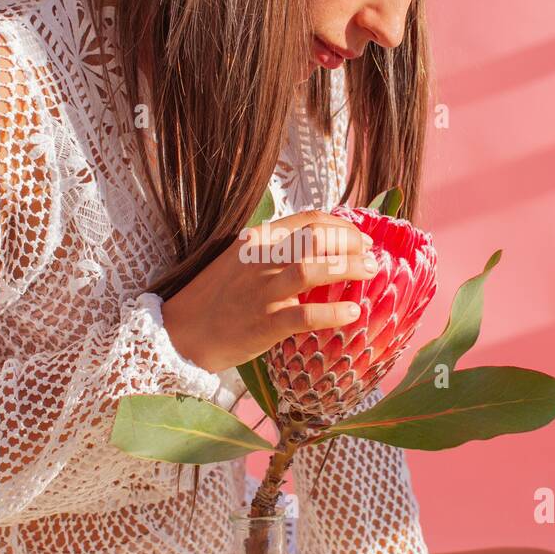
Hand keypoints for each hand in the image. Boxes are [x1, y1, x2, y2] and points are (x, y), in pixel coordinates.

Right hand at [160, 209, 375, 374]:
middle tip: (371, 254)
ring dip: (349, 268)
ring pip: (312, 269)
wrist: (183, 333)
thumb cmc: (216, 298)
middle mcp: (260, 260)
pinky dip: (334, 312)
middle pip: (315, 238)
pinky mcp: (264, 324)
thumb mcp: (240, 260)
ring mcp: (262, 291)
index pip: (308, 220)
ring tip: (371, 272)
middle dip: (351, 242)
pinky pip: (306, 315)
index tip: (360, 237)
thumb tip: (317, 247)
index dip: (341, 226)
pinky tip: (353, 313)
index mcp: (256, 240)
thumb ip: (273, 250)